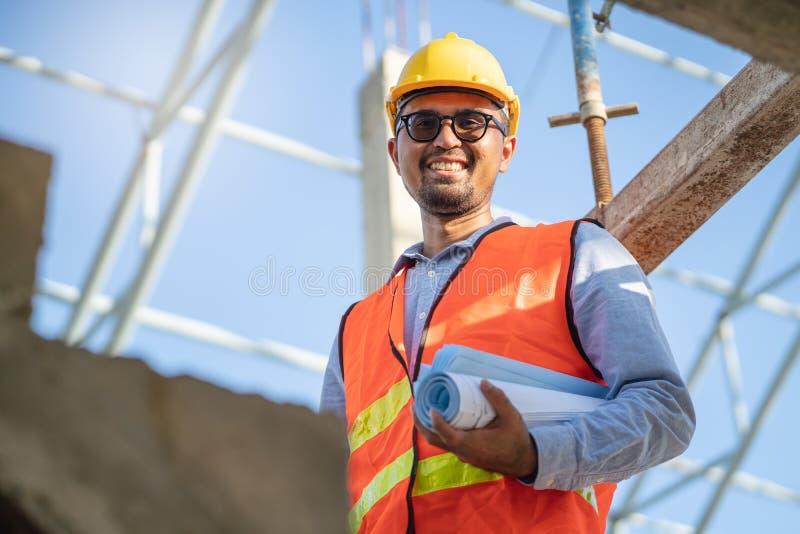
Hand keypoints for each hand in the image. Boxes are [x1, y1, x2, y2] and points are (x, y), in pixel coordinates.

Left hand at [413, 379, 537, 478]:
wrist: (523, 461)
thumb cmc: (516, 440)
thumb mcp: (511, 417)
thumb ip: (498, 399)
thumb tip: (483, 382)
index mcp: (470, 444)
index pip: (445, 434)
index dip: (435, 421)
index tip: (430, 407)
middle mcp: (462, 451)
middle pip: (434, 439)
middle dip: (421, 423)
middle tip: (414, 405)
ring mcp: (462, 454)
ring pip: (438, 441)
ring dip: (427, 426)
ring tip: (421, 408)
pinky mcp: (465, 453)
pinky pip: (446, 442)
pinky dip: (438, 430)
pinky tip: (439, 418)